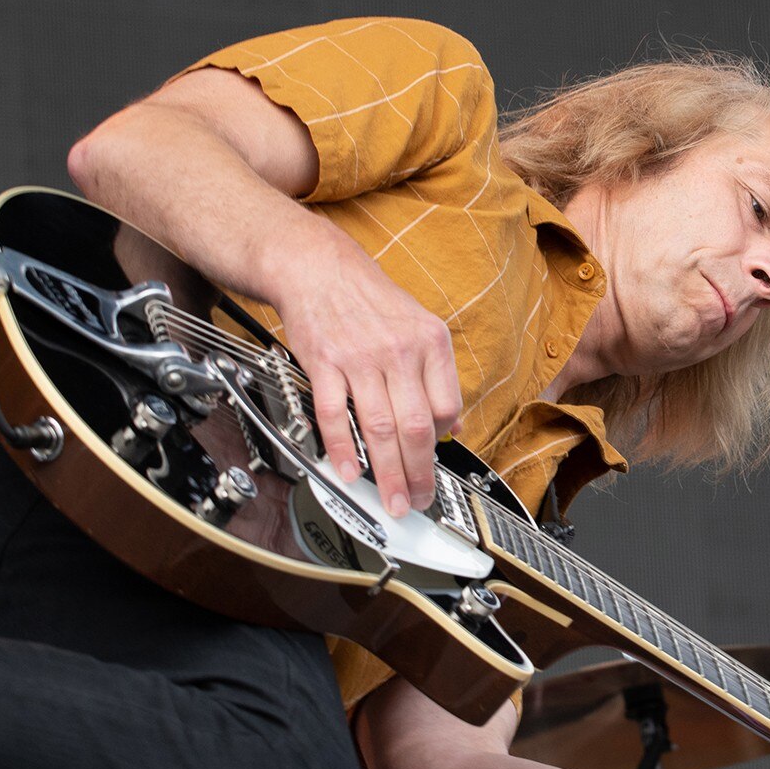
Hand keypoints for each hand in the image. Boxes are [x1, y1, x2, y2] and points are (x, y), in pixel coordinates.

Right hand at [276, 241, 461, 517]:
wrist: (317, 267)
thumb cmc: (365, 298)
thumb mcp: (418, 325)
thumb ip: (436, 375)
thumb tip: (452, 424)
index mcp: (429, 342)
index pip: (447, 406)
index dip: (441, 443)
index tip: (435, 468)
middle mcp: (399, 350)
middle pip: (416, 426)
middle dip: (419, 474)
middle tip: (416, 501)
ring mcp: (360, 358)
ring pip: (379, 428)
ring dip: (387, 473)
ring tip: (390, 499)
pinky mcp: (324, 363)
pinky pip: (335, 414)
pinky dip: (342, 448)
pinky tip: (349, 470)